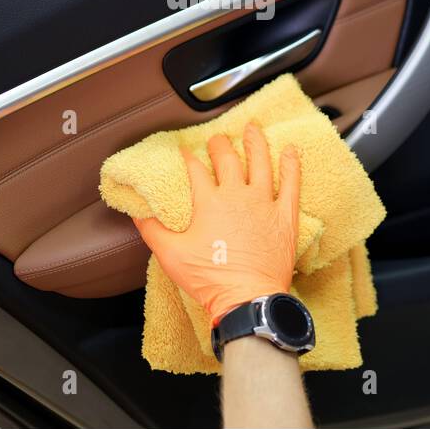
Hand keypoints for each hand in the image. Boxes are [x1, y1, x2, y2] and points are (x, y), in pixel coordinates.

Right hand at [134, 122, 299, 327]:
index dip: (188, 157)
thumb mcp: (170, 255)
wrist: (248, 299)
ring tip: (252, 129)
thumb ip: (152, 230)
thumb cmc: (209, 278)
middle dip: (219, 145)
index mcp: (209, 202)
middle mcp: (237, 195)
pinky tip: (291, 150)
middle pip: (227, 159)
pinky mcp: (284, 216)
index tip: (184, 151)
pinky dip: (292, 165)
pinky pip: (291, 183)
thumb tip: (138, 213)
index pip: (195, 170)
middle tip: (216, 137)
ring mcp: (264, 203)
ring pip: (260, 163)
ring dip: (255, 143)